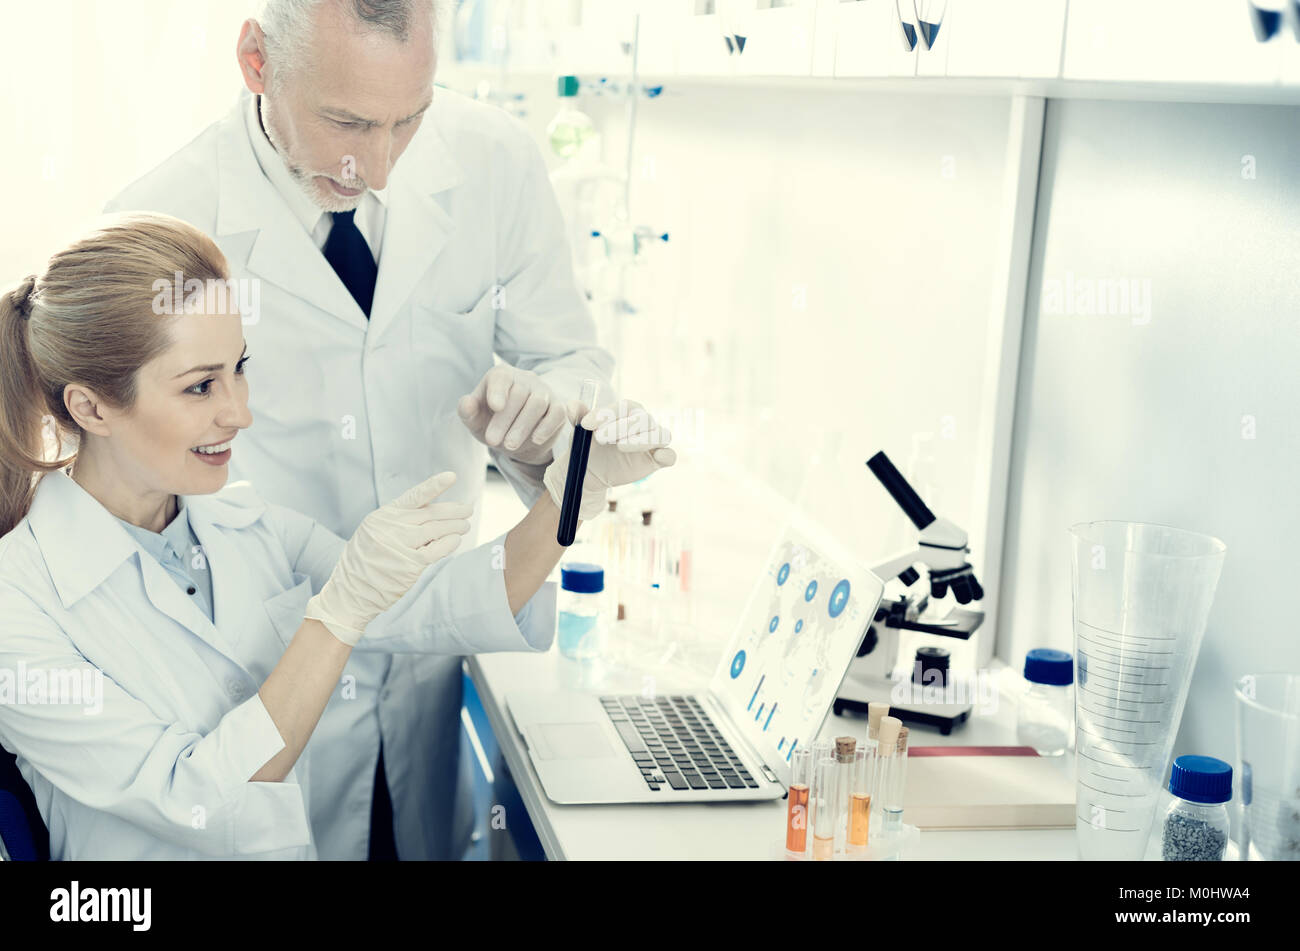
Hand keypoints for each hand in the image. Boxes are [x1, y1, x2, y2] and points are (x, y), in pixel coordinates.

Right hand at [305, 471, 472, 645]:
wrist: (350, 590)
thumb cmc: (366, 559)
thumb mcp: (375, 530)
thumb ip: (400, 519)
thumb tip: (433, 509)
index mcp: (383, 516)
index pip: (414, 496)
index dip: (434, 485)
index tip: (452, 476)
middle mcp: (392, 527)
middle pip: (431, 514)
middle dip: (454, 511)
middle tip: (468, 509)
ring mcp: (401, 546)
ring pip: (436, 530)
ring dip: (455, 526)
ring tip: (465, 525)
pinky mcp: (409, 565)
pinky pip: (436, 550)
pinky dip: (449, 544)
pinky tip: (456, 540)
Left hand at [457, 366, 566, 465]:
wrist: (516, 439)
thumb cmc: (492, 423)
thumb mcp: (475, 420)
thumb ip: (467, 411)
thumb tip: (466, 403)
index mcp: (502, 376)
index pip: (501, 378)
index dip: (498, 391)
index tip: (495, 407)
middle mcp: (525, 379)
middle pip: (519, 394)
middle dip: (504, 420)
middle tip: (492, 441)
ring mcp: (543, 392)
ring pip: (538, 403)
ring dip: (523, 426)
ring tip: (510, 446)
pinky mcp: (557, 407)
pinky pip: (557, 413)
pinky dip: (547, 426)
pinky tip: (536, 439)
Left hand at [543, 399, 676, 521]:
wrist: (591, 469)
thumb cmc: (589, 444)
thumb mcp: (580, 431)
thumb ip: (578, 416)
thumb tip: (571, 405)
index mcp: (627, 410)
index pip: (624, 407)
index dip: (607, 414)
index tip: (587, 425)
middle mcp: (644, 422)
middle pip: (643, 419)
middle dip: (621, 427)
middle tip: (599, 437)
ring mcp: (652, 441)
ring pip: (660, 435)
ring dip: (642, 440)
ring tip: (620, 446)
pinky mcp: (656, 460)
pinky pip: (670, 456)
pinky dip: (666, 455)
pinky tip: (656, 457)